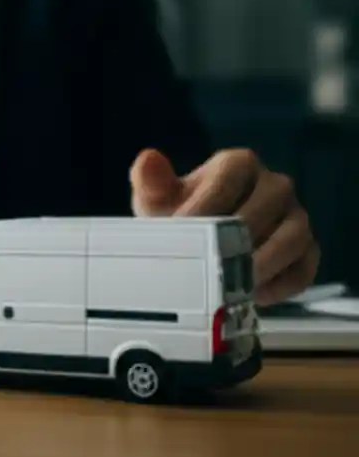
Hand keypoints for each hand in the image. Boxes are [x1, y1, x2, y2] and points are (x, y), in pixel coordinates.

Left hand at [130, 148, 318, 305]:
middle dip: (228, 241)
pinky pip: (303, 269)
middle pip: (260, 211)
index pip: (227, 182)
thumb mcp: (158, 199)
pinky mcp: (308, 251)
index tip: (178, 233)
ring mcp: (296, 218)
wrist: (202, 241)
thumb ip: (151, 182)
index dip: (201, 209)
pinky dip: (279, 286)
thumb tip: (148, 160)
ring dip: (258, 266)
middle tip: (201, 266)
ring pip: (289, 240)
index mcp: (239, 164)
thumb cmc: (180, 214)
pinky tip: (251, 296)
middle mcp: (275, 186)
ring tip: (227, 287)